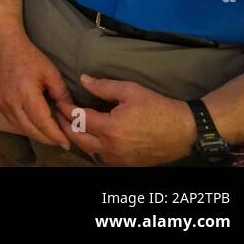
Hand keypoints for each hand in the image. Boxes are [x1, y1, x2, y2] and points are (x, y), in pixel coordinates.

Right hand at [0, 34, 73, 149]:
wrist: (2, 45)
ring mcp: (2, 103)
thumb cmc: (28, 56)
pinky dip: (26, 127)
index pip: (43, 122)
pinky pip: (13, 122)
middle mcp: (11, 101)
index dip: (55, 135)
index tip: (67, 143)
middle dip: (47, 139)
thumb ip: (62, 94)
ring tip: (51, 137)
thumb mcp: (50, 72)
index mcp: (26, 93)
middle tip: (61, 142)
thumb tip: (70, 113)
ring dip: (36, 135)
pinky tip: (35, 127)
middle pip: (31, 130)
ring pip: (21, 128)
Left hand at [52, 75, 199, 166]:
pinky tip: (91, 136)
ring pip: (89, 151)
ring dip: (78, 138)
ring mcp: (120, 159)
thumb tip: (82, 79)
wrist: (186, 130)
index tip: (59, 101)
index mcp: (111, 128)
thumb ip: (103, 87)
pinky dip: (93, 147)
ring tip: (71, 125)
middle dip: (65, 126)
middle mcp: (112, 148)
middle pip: (79, 139)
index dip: (66, 109)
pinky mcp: (128, 164)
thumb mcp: (130, 91)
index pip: (79, 119)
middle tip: (58, 114)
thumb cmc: (158, 107)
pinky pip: (103, 157)